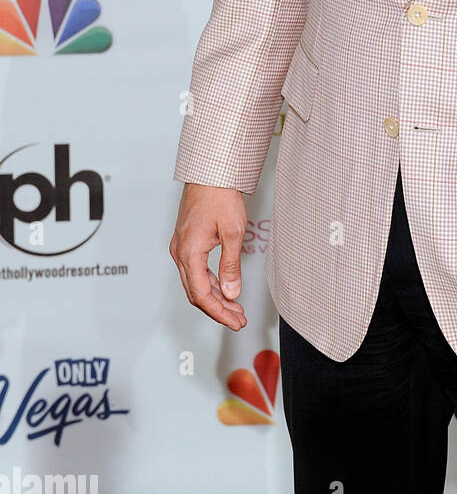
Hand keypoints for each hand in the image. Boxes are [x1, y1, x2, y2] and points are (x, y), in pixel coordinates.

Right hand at [170, 183, 247, 330]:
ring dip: (215, 298)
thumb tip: (232, 292)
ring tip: (235, 308)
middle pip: (196, 293)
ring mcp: (181, 247)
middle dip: (218, 309)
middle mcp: (180, 252)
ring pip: (195, 283)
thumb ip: (230, 265)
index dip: (219, 312)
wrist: (210, 172)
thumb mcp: (232, 232)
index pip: (202, 295)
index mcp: (189, 252)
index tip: (235, 321)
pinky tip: (225, 288)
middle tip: (238, 319)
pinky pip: (195, 271)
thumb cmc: (220, 195)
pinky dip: (210, 283)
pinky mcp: (186, 242)